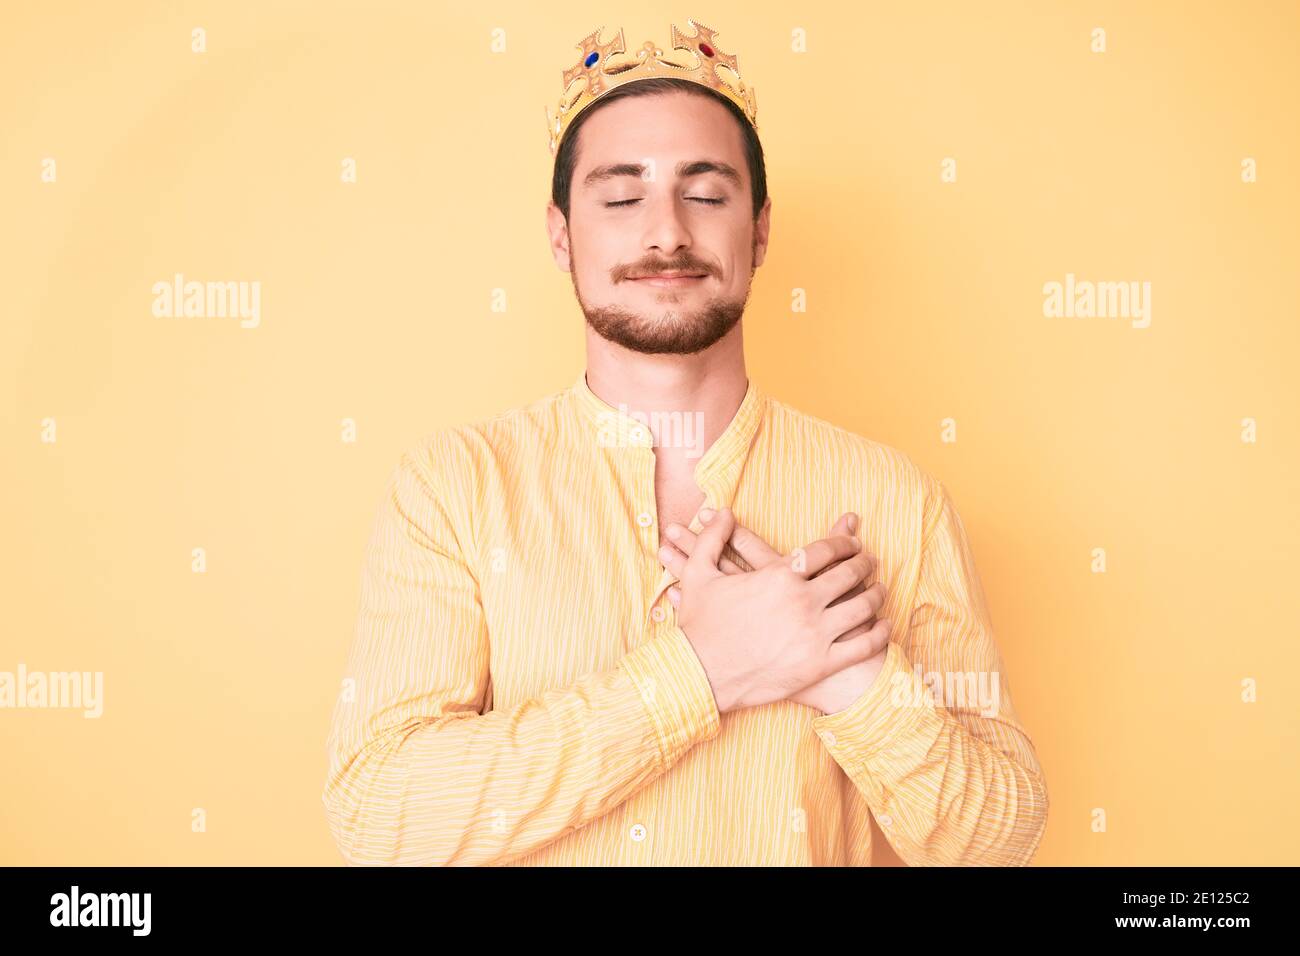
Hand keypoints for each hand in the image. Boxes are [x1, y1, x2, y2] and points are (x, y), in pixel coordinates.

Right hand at [659, 510, 890, 714]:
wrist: (699, 678)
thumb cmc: (699, 626)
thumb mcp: (698, 575)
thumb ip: (712, 538)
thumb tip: (725, 511)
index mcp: (778, 575)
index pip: (826, 550)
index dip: (844, 542)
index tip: (853, 542)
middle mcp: (802, 601)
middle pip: (849, 573)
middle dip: (865, 563)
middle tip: (872, 561)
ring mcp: (814, 634)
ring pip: (862, 607)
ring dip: (877, 595)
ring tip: (881, 590)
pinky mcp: (819, 664)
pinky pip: (862, 645)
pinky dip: (879, 633)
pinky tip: (884, 626)